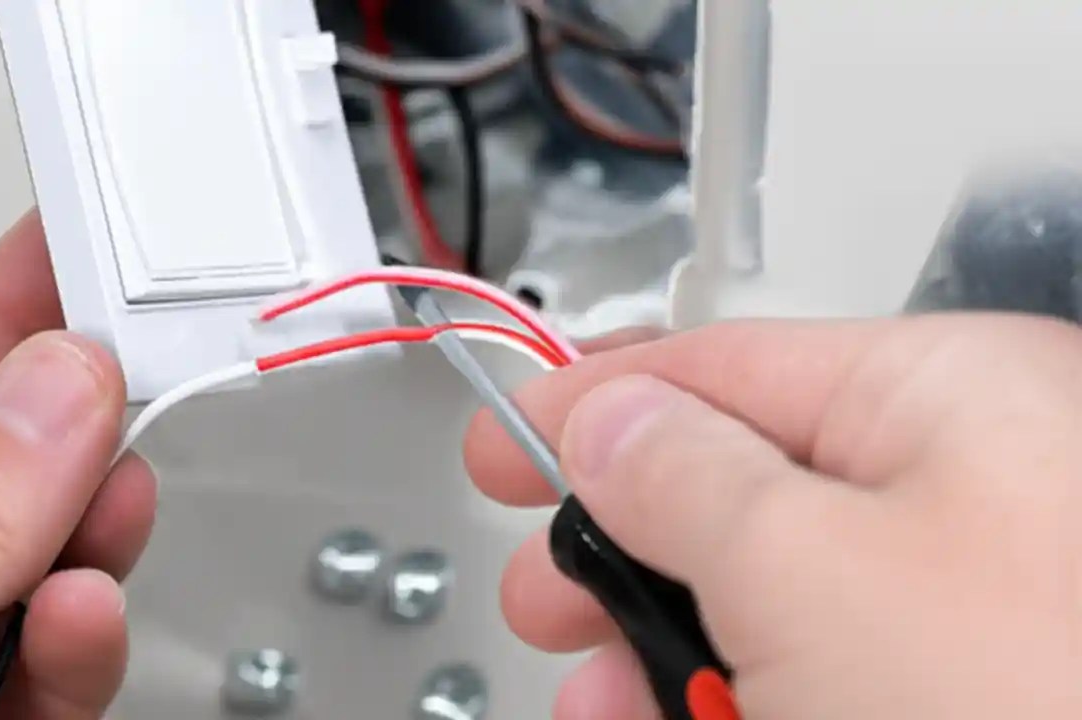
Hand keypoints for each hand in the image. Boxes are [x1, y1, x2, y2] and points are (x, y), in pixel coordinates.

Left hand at [0, 211, 156, 718]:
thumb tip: (62, 393)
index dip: (6, 297)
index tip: (103, 239)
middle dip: (77, 430)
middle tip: (153, 375)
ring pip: (39, 569)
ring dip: (90, 546)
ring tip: (113, 521)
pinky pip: (48, 667)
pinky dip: (83, 647)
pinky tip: (84, 623)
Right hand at [467, 315, 1081, 717]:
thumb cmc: (1033, 712)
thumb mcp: (804, 572)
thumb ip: (681, 474)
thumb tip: (606, 420)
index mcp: (951, 401)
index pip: (724, 364)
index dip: (592, 399)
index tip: (504, 439)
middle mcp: (972, 489)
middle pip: (737, 487)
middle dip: (622, 547)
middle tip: (546, 593)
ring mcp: (967, 603)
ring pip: (766, 598)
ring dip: (665, 647)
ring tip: (607, 702)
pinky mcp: (956, 693)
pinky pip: (814, 671)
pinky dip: (730, 697)